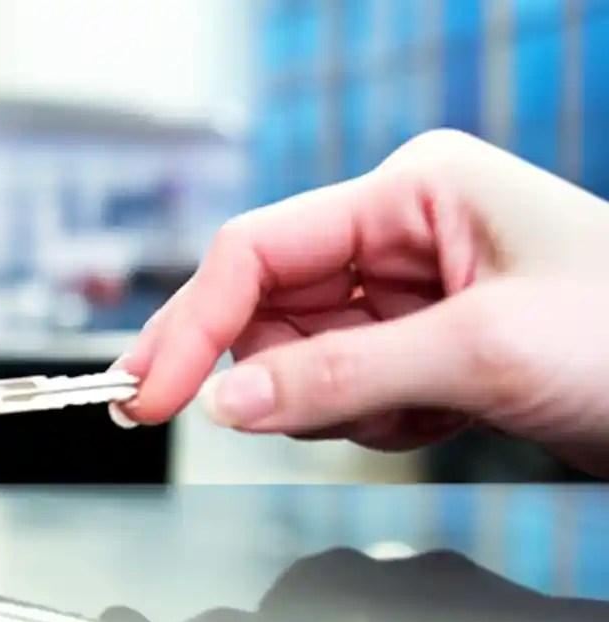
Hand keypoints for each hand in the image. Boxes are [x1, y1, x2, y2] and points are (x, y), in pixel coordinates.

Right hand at [118, 129, 608, 474]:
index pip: (256, 251)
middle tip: (285, 419)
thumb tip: (224, 402)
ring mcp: (406, 294)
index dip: (191, 324)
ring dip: (332, 405)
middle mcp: (399, 234)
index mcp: (411, 191)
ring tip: (415, 414)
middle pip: (268, 308)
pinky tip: (434, 421)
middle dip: (275, 374)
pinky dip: (367, 422)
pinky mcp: (418, 347)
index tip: (148, 392)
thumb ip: (341, 378)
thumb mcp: (480, 353)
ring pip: (299, 358)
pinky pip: (341, 390)